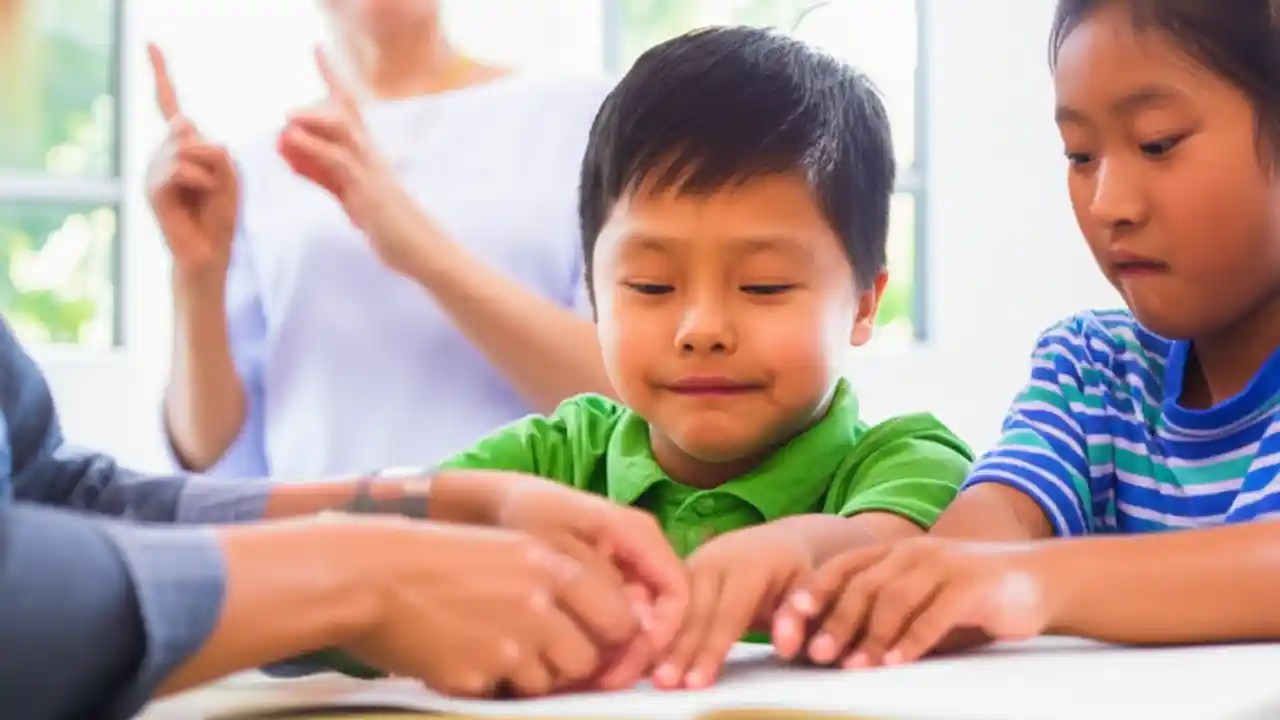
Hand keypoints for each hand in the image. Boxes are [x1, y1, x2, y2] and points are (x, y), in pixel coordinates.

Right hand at [145, 44, 238, 280]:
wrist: (210, 255)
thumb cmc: (221, 215)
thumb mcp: (229, 174)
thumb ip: (212, 147)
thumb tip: (182, 124)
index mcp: (179, 146)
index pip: (168, 103)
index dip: (160, 72)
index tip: (151, 43)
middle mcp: (160, 152)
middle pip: (189, 127)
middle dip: (215, 155)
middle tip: (216, 186)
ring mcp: (151, 169)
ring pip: (188, 147)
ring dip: (211, 172)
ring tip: (207, 196)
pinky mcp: (151, 187)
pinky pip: (183, 168)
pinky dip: (202, 183)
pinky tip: (199, 200)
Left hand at [278, 47, 437, 277]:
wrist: (424, 250)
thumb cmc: (393, 229)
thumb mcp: (352, 199)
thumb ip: (324, 176)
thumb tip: (296, 158)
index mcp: (371, 157)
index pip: (350, 112)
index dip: (334, 80)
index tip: (320, 50)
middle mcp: (373, 156)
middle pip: (350, 108)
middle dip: (333, 77)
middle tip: (315, 50)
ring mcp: (372, 171)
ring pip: (343, 130)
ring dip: (314, 119)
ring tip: (287, 115)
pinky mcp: (367, 189)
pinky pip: (337, 161)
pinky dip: (313, 148)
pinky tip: (291, 141)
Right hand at [347, 519, 641, 697]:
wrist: (371, 575)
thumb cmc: (437, 558)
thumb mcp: (510, 549)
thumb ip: (557, 581)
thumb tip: (601, 622)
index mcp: (550, 563)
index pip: (618, 617)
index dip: (611, 636)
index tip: (598, 640)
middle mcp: (537, 603)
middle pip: (588, 659)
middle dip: (571, 663)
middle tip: (540, 651)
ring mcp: (509, 644)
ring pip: (550, 684)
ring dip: (530, 677)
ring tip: (492, 647)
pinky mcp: (478, 678)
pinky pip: (505, 696)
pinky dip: (490, 685)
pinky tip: (463, 655)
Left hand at [493, 479, 689, 687]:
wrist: (505, 503)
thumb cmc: (528, 515)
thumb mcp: (559, 545)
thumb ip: (600, 582)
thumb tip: (639, 623)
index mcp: (639, 533)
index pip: (677, 590)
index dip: (666, 631)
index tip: (635, 660)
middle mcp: (645, 548)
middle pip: (667, 610)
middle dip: (645, 649)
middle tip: (610, 680)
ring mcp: (632, 563)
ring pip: (649, 618)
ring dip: (629, 651)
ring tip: (596, 675)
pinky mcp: (617, 578)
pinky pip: (629, 614)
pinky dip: (614, 641)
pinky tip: (588, 658)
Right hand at [652, 523, 814, 689]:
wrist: (780, 543)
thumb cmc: (797, 575)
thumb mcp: (810, 591)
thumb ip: (796, 618)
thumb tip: (784, 648)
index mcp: (750, 562)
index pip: (727, 613)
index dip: (711, 649)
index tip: (698, 681)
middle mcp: (717, 556)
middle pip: (694, 608)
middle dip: (680, 648)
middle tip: (667, 682)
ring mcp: (696, 559)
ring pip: (675, 604)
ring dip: (662, 640)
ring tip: (652, 673)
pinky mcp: (683, 569)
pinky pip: (666, 599)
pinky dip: (657, 628)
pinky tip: (648, 654)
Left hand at [773, 537, 1058, 668]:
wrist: (1037, 578)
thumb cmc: (967, 594)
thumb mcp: (920, 596)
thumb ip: (883, 613)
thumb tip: (834, 648)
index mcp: (893, 553)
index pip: (842, 568)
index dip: (813, 593)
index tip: (788, 620)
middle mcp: (913, 553)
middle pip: (862, 586)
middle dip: (835, 621)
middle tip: (816, 653)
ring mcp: (943, 565)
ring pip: (894, 599)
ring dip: (870, 636)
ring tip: (854, 666)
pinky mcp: (972, 585)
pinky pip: (935, 614)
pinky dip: (912, 640)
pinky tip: (897, 663)